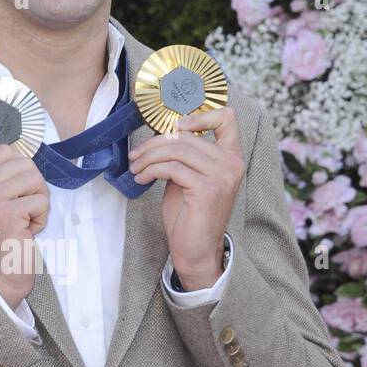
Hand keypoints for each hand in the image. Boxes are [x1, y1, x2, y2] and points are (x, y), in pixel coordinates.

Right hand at [0, 144, 48, 308]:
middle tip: (23, 211)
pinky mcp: (5, 213)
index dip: (22, 171)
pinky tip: (26, 232)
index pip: (6, 150)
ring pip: (35, 178)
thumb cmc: (2, 238)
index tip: (15, 196)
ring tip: (25, 220)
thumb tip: (26, 156)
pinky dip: (40, 218)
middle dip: (34, 187)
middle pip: (25, 163)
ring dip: (38, 202)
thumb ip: (3, 178)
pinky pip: (40, 201)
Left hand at [128, 107, 244, 289]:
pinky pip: (172, 168)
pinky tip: (141, 179)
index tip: (172, 129)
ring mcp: (222, 175)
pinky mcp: (207, 189)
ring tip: (135, 168)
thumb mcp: (186, 177)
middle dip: (154, 143)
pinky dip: (151, 170)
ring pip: (177, 149)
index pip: (226, 118)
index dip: (198, 115)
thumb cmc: (189, 215)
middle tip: (135, 156)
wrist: (196, 250)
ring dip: (148, 157)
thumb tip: (161, 133)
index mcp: (231, 156)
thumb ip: (182, 155)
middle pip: (187, 134)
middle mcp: (231, 163)